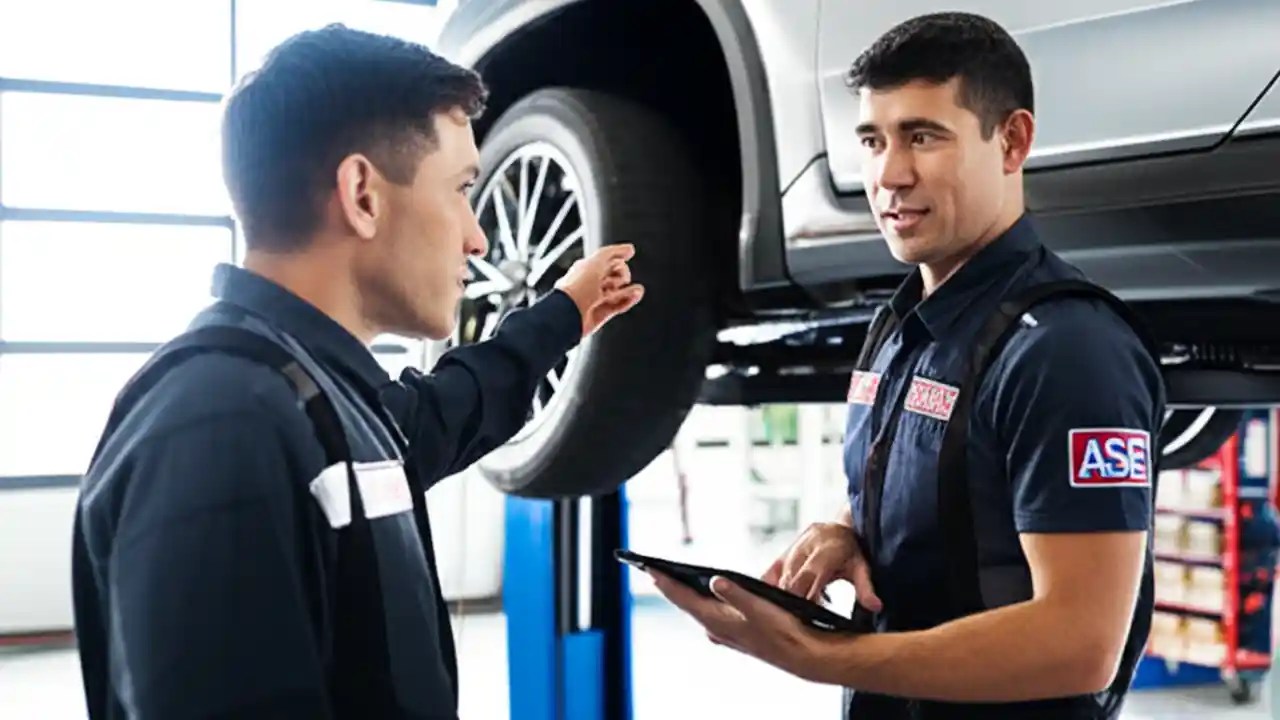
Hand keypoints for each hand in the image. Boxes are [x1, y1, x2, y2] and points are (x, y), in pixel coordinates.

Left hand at [554, 244, 644, 336]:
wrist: (569, 312)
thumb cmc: (577, 286)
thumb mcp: (596, 261)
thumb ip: (613, 252)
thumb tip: (630, 249)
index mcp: (586, 268)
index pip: (607, 259)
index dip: (619, 256)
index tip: (628, 253)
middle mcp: (590, 284)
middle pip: (615, 276)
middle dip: (622, 274)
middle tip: (622, 278)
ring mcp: (596, 299)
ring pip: (618, 291)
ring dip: (629, 289)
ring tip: (636, 289)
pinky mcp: (602, 313)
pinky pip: (619, 305)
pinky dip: (629, 300)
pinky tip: (636, 294)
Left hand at [648, 570, 825, 681]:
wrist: (804, 655)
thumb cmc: (785, 632)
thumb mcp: (761, 609)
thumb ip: (737, 594)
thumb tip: (715, 581)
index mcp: (718, 621)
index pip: (684, 598)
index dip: (666, 582)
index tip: (649, 569)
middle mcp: (716, 628)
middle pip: (686, 603)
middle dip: (670, 586)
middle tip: (652, 569)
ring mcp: (724, 632)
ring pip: (697, 608)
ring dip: (684, 593)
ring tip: (671, 577)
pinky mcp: (734, 632)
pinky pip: (708, 612)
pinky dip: (701, 600)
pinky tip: (703, 593)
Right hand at [762, 522, 881, 612]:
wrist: (837, 529)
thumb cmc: (850, 551)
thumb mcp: (862, 567)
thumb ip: (866, 587)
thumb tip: (876, 607)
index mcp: (827, 550)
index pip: (812, 574)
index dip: (807, 594)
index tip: (807, 614)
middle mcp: (806, 548)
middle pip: (793, 579)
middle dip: (793, 601)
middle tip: (796, 623)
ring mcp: (791, 550)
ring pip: (781, 578)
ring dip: (782, 598)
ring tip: (786, 618)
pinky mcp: (781, 555)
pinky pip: (770, 574)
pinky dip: (769, 589)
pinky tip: (771, 606)